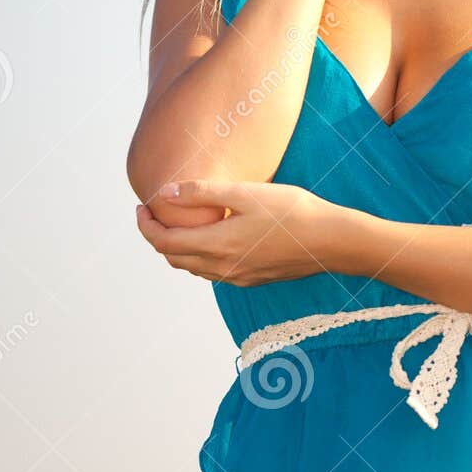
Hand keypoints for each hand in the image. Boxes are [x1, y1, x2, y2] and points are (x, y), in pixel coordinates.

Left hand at [134, 178, 339, 286]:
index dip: (145, 226)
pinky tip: (211, 236)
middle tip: (154, 212)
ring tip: (179, 222)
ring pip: (193, 267)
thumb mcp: (246, 193)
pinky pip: (213, 271)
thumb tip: (165, 193)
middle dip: (157, 236)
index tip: (141, 207)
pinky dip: (200, 255)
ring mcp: (238, 276)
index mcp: (216, 246)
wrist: (331, 241)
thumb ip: (202, 193)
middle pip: (174, 258)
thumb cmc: (293, 211)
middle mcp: (222, 268)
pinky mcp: (252, 278)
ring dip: (178, 247)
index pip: (163, 243)